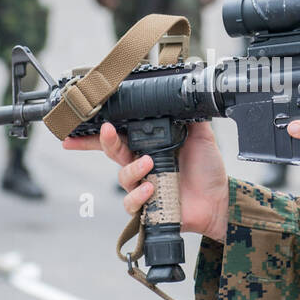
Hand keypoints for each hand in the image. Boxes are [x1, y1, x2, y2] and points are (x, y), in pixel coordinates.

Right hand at [62, 121, 229, 241]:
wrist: (219, 199)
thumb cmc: (207, 170)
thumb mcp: (202, 137)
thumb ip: (191, 118)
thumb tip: (187, 94)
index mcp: (149, 145)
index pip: (120, 135)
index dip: (99, 131)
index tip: (81, 125)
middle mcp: (141, 164)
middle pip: (112, 151)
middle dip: (105, 140)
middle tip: (108, 131)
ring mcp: (143, 185)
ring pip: (122, 176)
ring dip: (133, 168)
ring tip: (149, 163)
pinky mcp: (147, 206)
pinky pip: (131, 202)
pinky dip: (138, 195)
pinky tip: (151, 189)